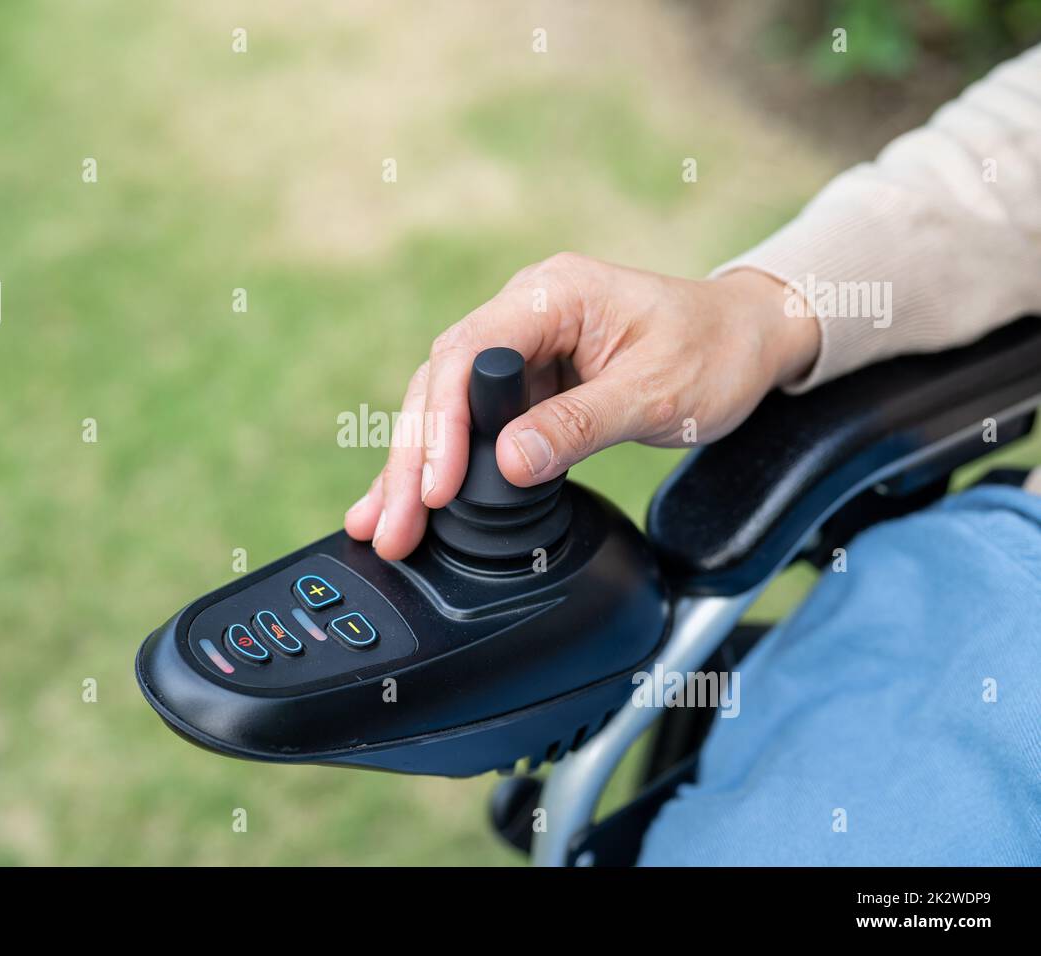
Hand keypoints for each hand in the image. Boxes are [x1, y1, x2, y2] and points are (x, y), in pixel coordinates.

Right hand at [344, 252, 819, 559]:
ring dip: (413, 467)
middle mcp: (523, 313)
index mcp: (551, 295)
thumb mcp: (657, 392)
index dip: (441, 423)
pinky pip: (470, 421)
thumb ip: (580, 425)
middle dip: (412, 460)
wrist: (750, 338)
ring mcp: (520, 348)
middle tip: (392, 527)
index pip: (467, 353)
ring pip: (442, 404)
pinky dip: (442, 464)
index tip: (434, 487)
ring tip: (383, 527)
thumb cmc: (716, 350)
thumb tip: (507, 464)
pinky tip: (409, 501)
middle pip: (440, 383)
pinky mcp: (525, 382)